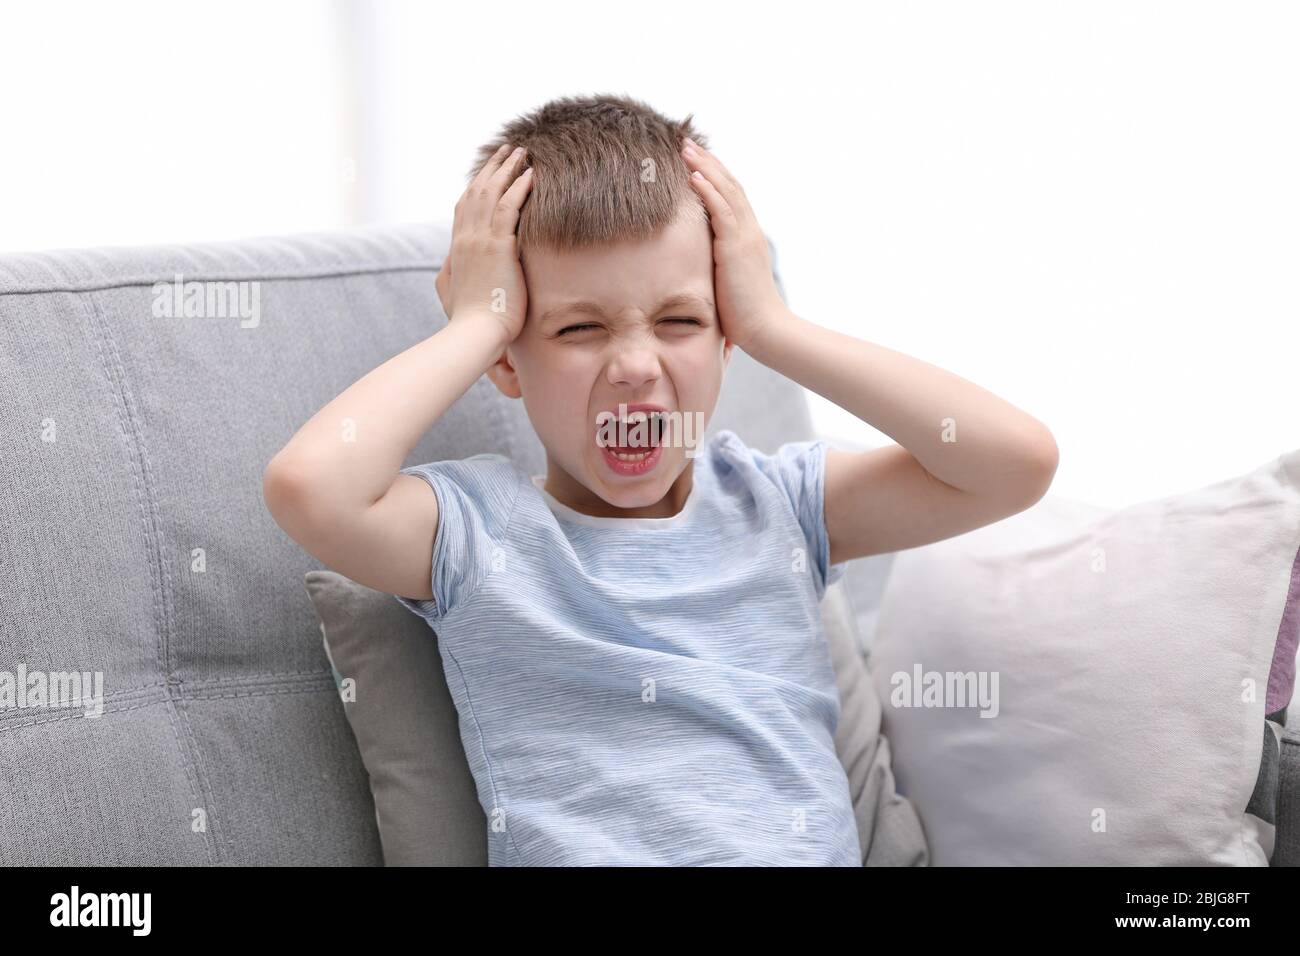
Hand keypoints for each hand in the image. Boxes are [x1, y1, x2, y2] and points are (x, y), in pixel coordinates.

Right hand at [436, 142, 533, 344]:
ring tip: (521, 152)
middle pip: (478, 192)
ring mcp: (480, 240)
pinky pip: (508, 208)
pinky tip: (530, 174)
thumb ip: (449, 273)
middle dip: (493, 168)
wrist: (475, 333)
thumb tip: (449, 261)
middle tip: (508, 150)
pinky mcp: (498, 247)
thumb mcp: (450, 293)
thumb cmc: (467, 321)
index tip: (489, 172)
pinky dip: (518, 188)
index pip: (465, 207)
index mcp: (457, 248)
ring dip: (507, 169)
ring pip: (492, 193)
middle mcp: (466, 238)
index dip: (477, 186)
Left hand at [681, 137, 791, 353]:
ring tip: (685, 149)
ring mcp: (745, 237)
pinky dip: (709, 190)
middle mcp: (749, 231)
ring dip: (705, 167)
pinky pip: (722, 211)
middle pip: (729, 185)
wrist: (765, 330)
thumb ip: (717, 268)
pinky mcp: (737, 247)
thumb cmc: (745, 316)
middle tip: (686, 143)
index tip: (695, 160)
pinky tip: (694, 176)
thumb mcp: (728, 283)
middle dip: (707, 162)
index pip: (731, 197)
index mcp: (747, 237)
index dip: (714, 175)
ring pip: (726, 191)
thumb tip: (699, 270)